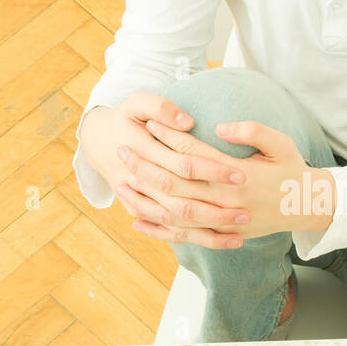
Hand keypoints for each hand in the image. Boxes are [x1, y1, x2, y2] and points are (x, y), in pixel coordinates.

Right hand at [79, 93, 252, 249]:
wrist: (99, 141)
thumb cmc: (126, 119)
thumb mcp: (137, 103)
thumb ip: (160, 108)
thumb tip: (187, 122)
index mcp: (144, 152)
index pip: (185, 164)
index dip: (213, 170)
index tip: (241, 174)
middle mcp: (140, 181)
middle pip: (183, 202)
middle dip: (216, 211)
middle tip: (247, 213)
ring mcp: (139, 200)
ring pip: (177, 223)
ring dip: (208, 231)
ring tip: (241, 235)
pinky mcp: (142, 211)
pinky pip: (168, 231)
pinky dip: (192, 239)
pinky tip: (222, 242)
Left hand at [125, 117, 336, 243]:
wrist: (308, 206)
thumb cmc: (292, 170)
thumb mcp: (280, 143)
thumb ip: (252, 130)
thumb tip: (220, 128)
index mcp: (238, 174)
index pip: (193, 155)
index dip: (168, 138)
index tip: (149, 124)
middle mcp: (226, 200)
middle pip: (175, 184)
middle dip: (145, 166)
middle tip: (122, 150)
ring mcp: (222, 221)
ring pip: (173, 212)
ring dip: (145, 197)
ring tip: (121, 182)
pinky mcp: (221, 234)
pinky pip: (183, 235)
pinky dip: (158, 229)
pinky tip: (136, 220)